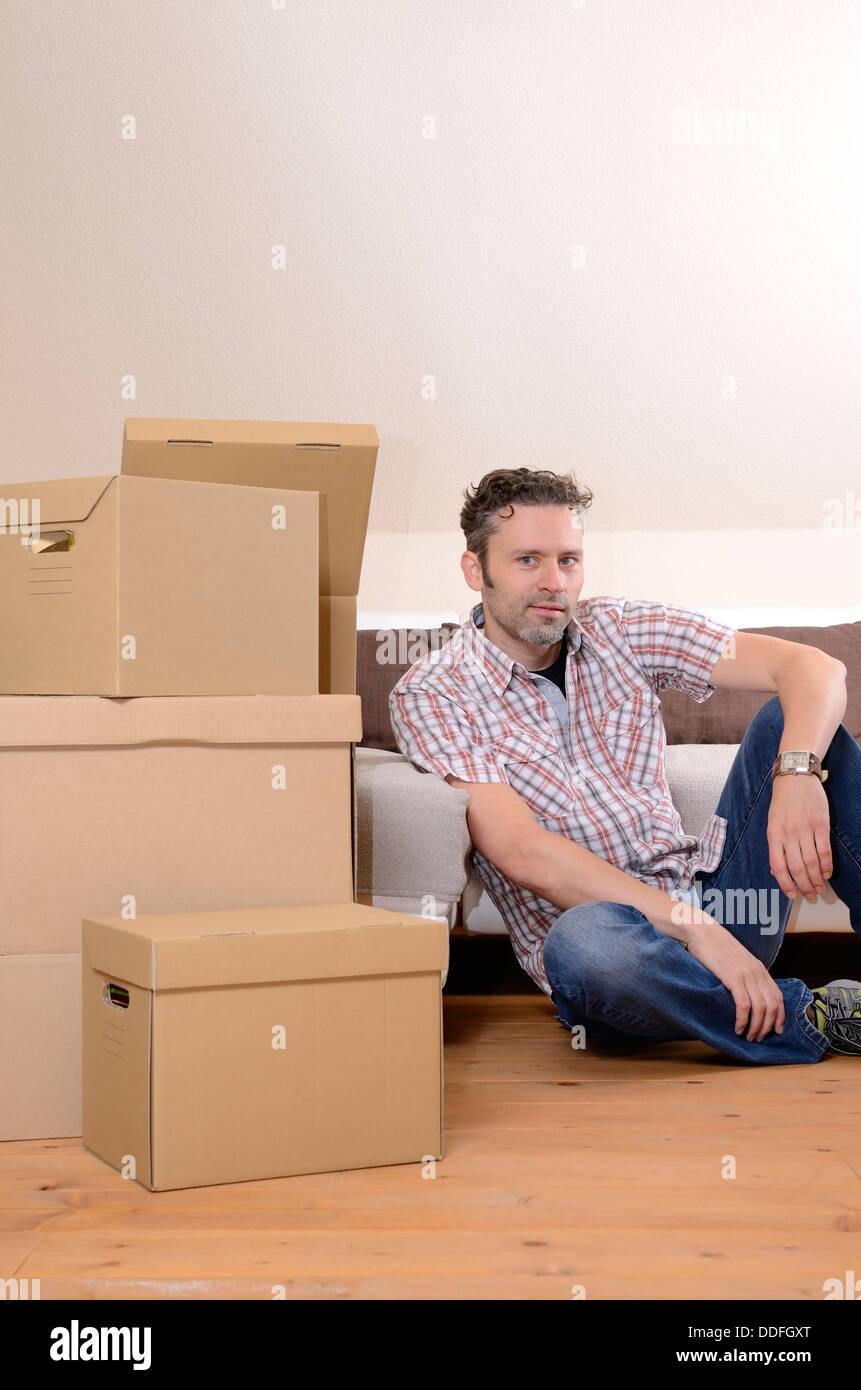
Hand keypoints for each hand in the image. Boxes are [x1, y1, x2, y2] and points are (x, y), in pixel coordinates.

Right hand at [683, 911, 785, 1041]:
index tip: (776, 1031)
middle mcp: (757, 972)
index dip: (780, 1016)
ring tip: (748, 1037)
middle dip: (767, 1027)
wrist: (701, 930)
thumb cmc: (714, 946)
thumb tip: (747, 992)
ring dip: (756, 1027)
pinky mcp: (732, 977)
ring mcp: (746, 974)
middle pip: (772, 1006)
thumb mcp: (736, 959)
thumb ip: (745, 973)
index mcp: (759, 968)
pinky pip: (744, 1005)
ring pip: (760, 1008)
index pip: (778, 997)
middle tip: (758, 1039)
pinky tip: (738, 1028)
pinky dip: (743, 1020)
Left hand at [767, 773, 831, 902]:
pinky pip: (824, 850)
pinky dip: (827, 865)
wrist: (795, 777)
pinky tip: (827, 873)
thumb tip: (776, 871)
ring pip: (812, 862)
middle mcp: (789, 834)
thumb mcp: (772, 824)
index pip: (778, 866)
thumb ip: (775, 846)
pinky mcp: (821, 825)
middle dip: (804, 886)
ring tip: (820, 888)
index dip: (785, 884)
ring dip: (817, 879)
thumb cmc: (782, 802)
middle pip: (797, 868)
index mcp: (774, 835)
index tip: (792, 895)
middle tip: (810, 895)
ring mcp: (805, 829)